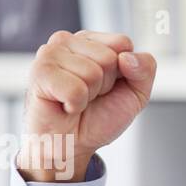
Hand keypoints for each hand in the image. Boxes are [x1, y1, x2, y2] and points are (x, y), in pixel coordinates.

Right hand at [16, 30, 156, 181]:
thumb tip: (128, 57)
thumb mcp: (136, 94)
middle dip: (105, 85)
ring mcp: (50, 53)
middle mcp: (68, 41)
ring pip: (93, 72)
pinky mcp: (40, 71)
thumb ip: (145, 69)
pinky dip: (75, 104)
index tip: (107, 86)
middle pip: (109, 58)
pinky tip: (64, 105)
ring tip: (75, 101)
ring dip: (89, 95)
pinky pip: (75, 88)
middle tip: (89, 96)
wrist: (73, 144)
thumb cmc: (98, 117)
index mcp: (90, 41)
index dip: (123, 72)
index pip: (123, 42)